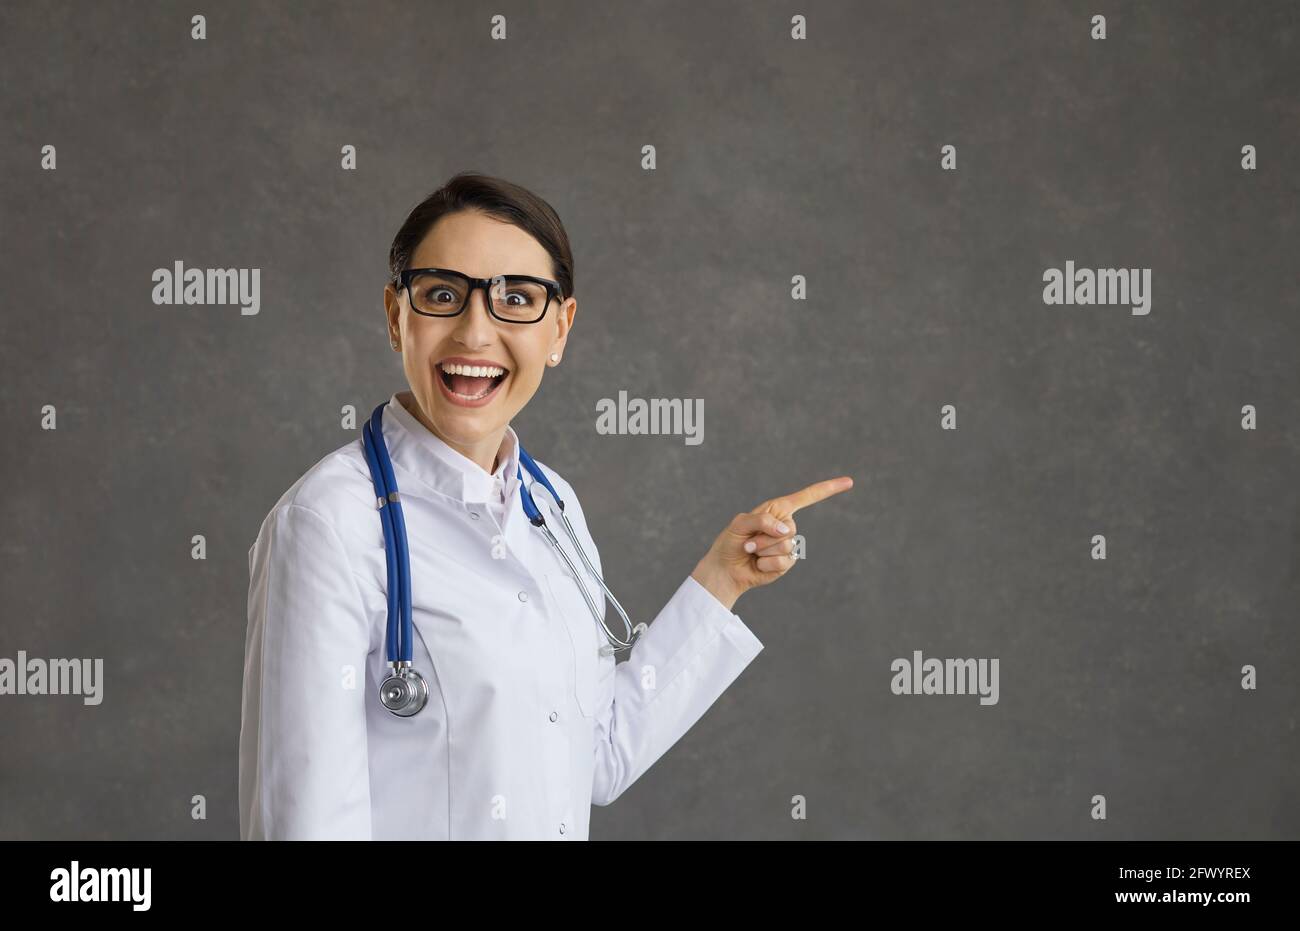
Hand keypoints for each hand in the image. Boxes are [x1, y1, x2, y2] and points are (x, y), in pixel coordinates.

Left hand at [691, 475, 853, 610]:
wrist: (726, 568)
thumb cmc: (730, 542)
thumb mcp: (740, 524)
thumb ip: (761, 521)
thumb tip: (786, 530)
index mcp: (777, 509)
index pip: (807, 497)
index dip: (828, 489)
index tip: (849, 482)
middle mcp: (786, 525)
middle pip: (789, 528)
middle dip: (764, 537)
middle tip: (749, 542)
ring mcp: (788, 544)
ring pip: (785, 546)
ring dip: (763, 550)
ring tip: (752, 551)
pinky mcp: (787, 562)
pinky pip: (784, 561)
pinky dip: (766, 563)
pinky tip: (758, 563)